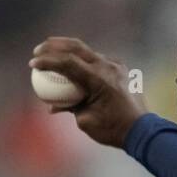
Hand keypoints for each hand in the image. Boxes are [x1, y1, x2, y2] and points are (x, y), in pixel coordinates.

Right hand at [29, 37, 146, 148]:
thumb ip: (69, 107)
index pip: (67, 63)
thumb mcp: (85, 121)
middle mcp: (108, 68)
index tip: (32, 63)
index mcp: (99, 80)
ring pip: (88, 52)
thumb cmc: (113, 129)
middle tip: (38, 50)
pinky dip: (83, 62)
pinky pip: (99, 61)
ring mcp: (117, 66)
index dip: (47, 61)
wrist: (143, 130)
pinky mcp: (122, 69)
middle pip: (76, 47)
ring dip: (69, 51)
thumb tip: (52, 105)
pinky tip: (73, 66)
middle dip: (54, 46)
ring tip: (52, 52)